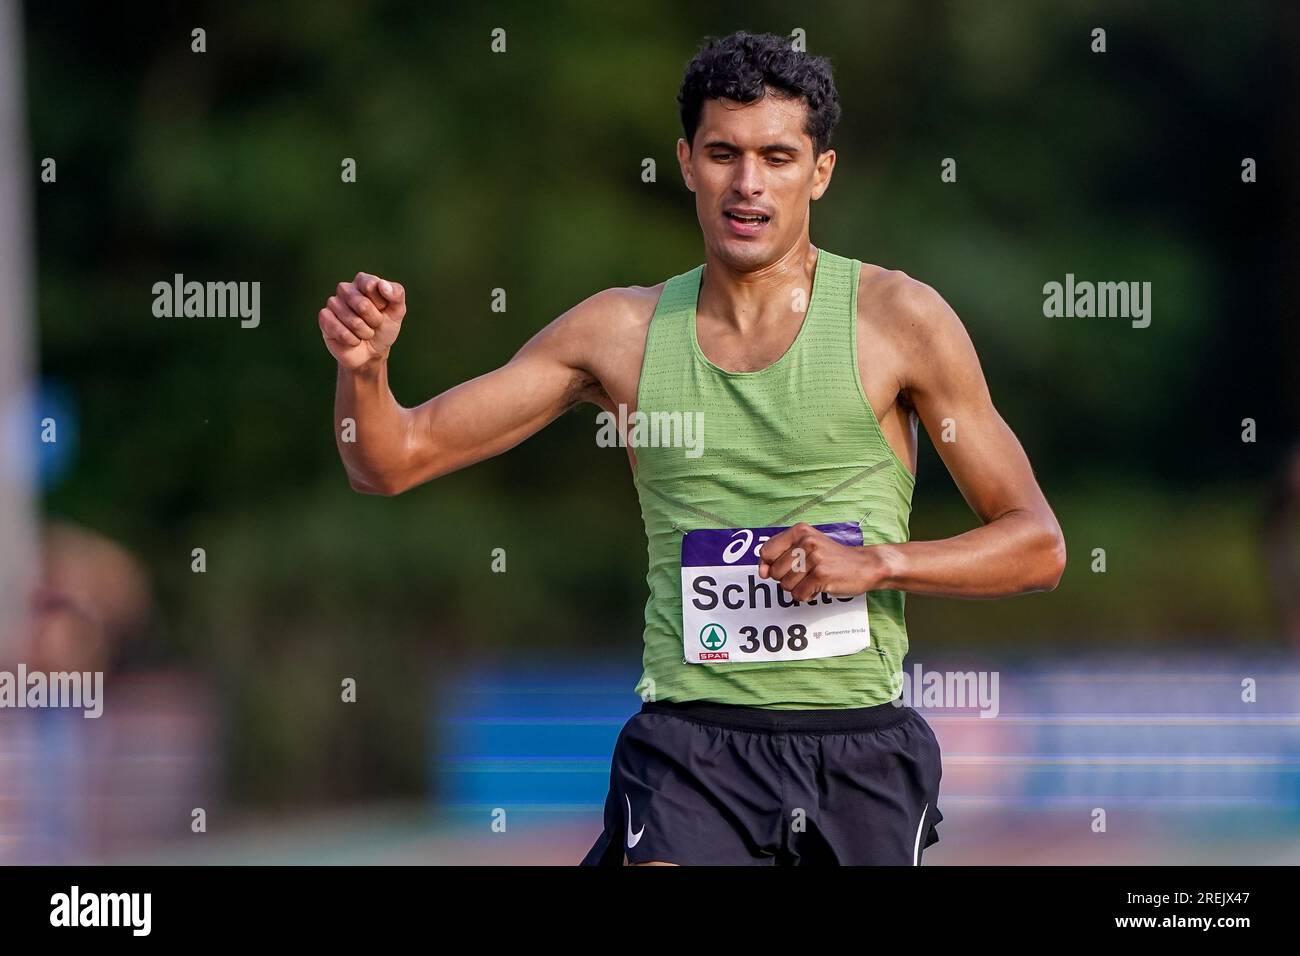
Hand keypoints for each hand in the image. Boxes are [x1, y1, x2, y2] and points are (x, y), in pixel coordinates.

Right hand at [318, 272, 406, 368]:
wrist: (371, 352)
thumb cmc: (384, 328)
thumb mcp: (397, 311)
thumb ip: (397, 293)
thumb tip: (382, 284)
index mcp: (362, 281)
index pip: (371, 286)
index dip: (381, 304)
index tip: (382, 309)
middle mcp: (345, 288)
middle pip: (363, 305)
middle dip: (374, 321)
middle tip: (374, 324)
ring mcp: (332, 303)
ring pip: (353, 321)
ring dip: (364, 333)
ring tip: (364, 332)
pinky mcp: (324, 318)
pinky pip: (340, 331)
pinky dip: (352, 340)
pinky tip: (352, 339)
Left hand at [757, 523, 888, 599]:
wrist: (865, 565)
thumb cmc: (832, 558)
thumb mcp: (807, 546)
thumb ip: (782, 554)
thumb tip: (762, 572)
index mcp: (799, 531)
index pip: (766, 551)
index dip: (767, 565)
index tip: (777, 570)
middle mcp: (805, 542)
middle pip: (775, 572)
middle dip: (786, 579)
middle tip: (805, 574)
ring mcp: (814, 558)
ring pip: (786, 585)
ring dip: (797, 588)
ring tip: (813, 580)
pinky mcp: (822, 575)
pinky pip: (799, 595)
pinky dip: (806, 596)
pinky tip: (818, 588)